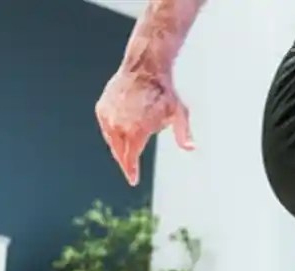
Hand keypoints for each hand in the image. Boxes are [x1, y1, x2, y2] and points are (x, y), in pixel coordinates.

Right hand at [95, 68, 193, 185]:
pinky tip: (119, 137)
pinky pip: (106, 127)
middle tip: (130, 171)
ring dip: (118, 149)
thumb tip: (192, 149)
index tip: (133, 181)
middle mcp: (118, 125)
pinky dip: (112, 134)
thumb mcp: (179, 113)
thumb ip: (183, 133)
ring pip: (111, 140)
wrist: (145, 66)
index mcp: (135, 131)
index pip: (130, 159)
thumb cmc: (164, 91)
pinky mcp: (102, 107)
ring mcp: (108, 116)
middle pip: (119, 152)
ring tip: (125, 155)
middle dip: (125, 162)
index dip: (131, 171)